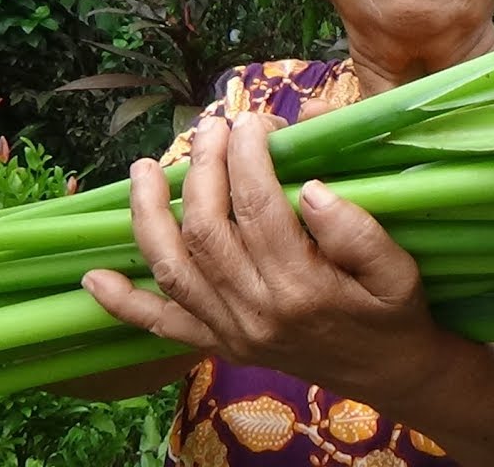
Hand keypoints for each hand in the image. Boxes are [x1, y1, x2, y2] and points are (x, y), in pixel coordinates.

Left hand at [82, 108, 443, 403]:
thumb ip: (360, 231)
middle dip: (203, 168)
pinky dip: (125, 305)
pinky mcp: (219, 345)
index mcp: (303, 288)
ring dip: (149, 215)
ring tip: (144, 169)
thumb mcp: (399, 270)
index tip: (255, 120)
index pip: (260, 206)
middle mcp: (257, 312)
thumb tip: (314, 188)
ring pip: (173, 267)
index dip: (249, 156)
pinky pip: (162, 327)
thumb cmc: (394, 313)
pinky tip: (94, 279)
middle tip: (212, 127)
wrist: (390, 373)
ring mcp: (231, 331)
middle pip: (208, 229)